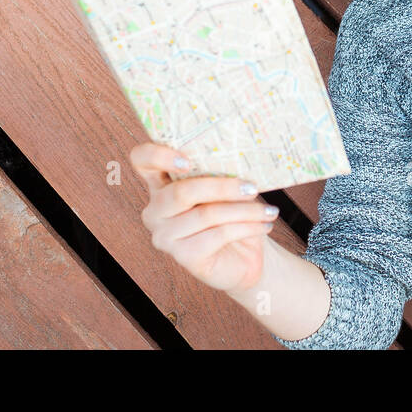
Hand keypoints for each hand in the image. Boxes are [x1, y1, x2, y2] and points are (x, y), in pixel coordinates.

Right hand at [130, 143, 278, 292]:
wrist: (244, 256)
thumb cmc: (233, 213)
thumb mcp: (226, 188)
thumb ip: (220, 171)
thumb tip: (239, 154)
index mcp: (161, 184)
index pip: (142, 160)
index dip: (158, 155)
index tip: (188, 159)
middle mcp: (156, 210)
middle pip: (182, 192)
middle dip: (222, 187)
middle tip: (252, 187)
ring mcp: (165, 236)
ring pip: (205, 215)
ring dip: (244, 211)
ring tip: (270, 211)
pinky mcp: (182, 256)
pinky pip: (217, 235)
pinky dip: (246, 227)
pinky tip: (264, 225)